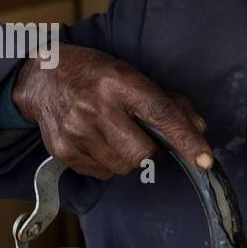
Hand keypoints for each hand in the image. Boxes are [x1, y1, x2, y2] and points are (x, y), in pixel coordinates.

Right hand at [11, 45, 211, 178]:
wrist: (40, 78)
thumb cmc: (94, 75)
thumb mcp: (131, 74)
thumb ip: (167, 101)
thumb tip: (198, 128)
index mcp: (119, 83)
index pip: (162, 115)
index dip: (187, 141)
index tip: (205, 160)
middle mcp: (96, 108)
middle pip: (144, 153)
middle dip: (151, 150)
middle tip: (140, 134)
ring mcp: (77, 132)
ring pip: (124, 167)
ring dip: (129, 157)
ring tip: (115, 134)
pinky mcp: (64, 150)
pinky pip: (103, 173)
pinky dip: (109, 162)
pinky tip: (98, 141)